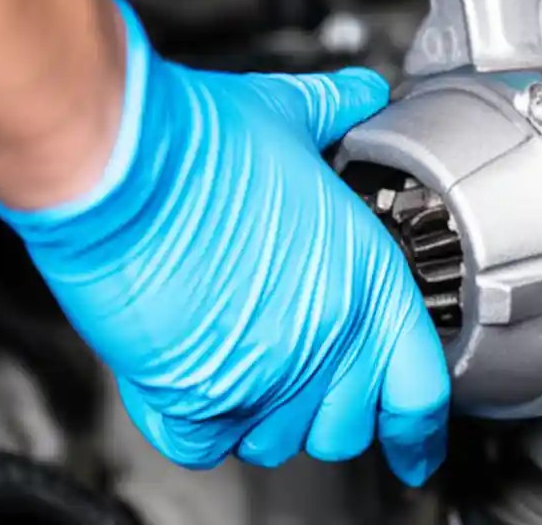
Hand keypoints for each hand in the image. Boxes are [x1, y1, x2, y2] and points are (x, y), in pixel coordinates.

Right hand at [0, 0, 449, 484]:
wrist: (120, 161)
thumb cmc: (199, 142)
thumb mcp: (291, 115)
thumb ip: (338, 111)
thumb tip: (359, 96)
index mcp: (367, 279)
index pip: (420, 386)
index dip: (421, 427)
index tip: (417, 444)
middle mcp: (326, 335)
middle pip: (348, 427)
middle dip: (333, 413)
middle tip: (308, 380)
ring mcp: (262, 373)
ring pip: (280, 443)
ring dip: (268, 418)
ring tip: (246, 369)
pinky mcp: (192, 394)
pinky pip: (207, 446)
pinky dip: (202, 428)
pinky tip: (196, 386)